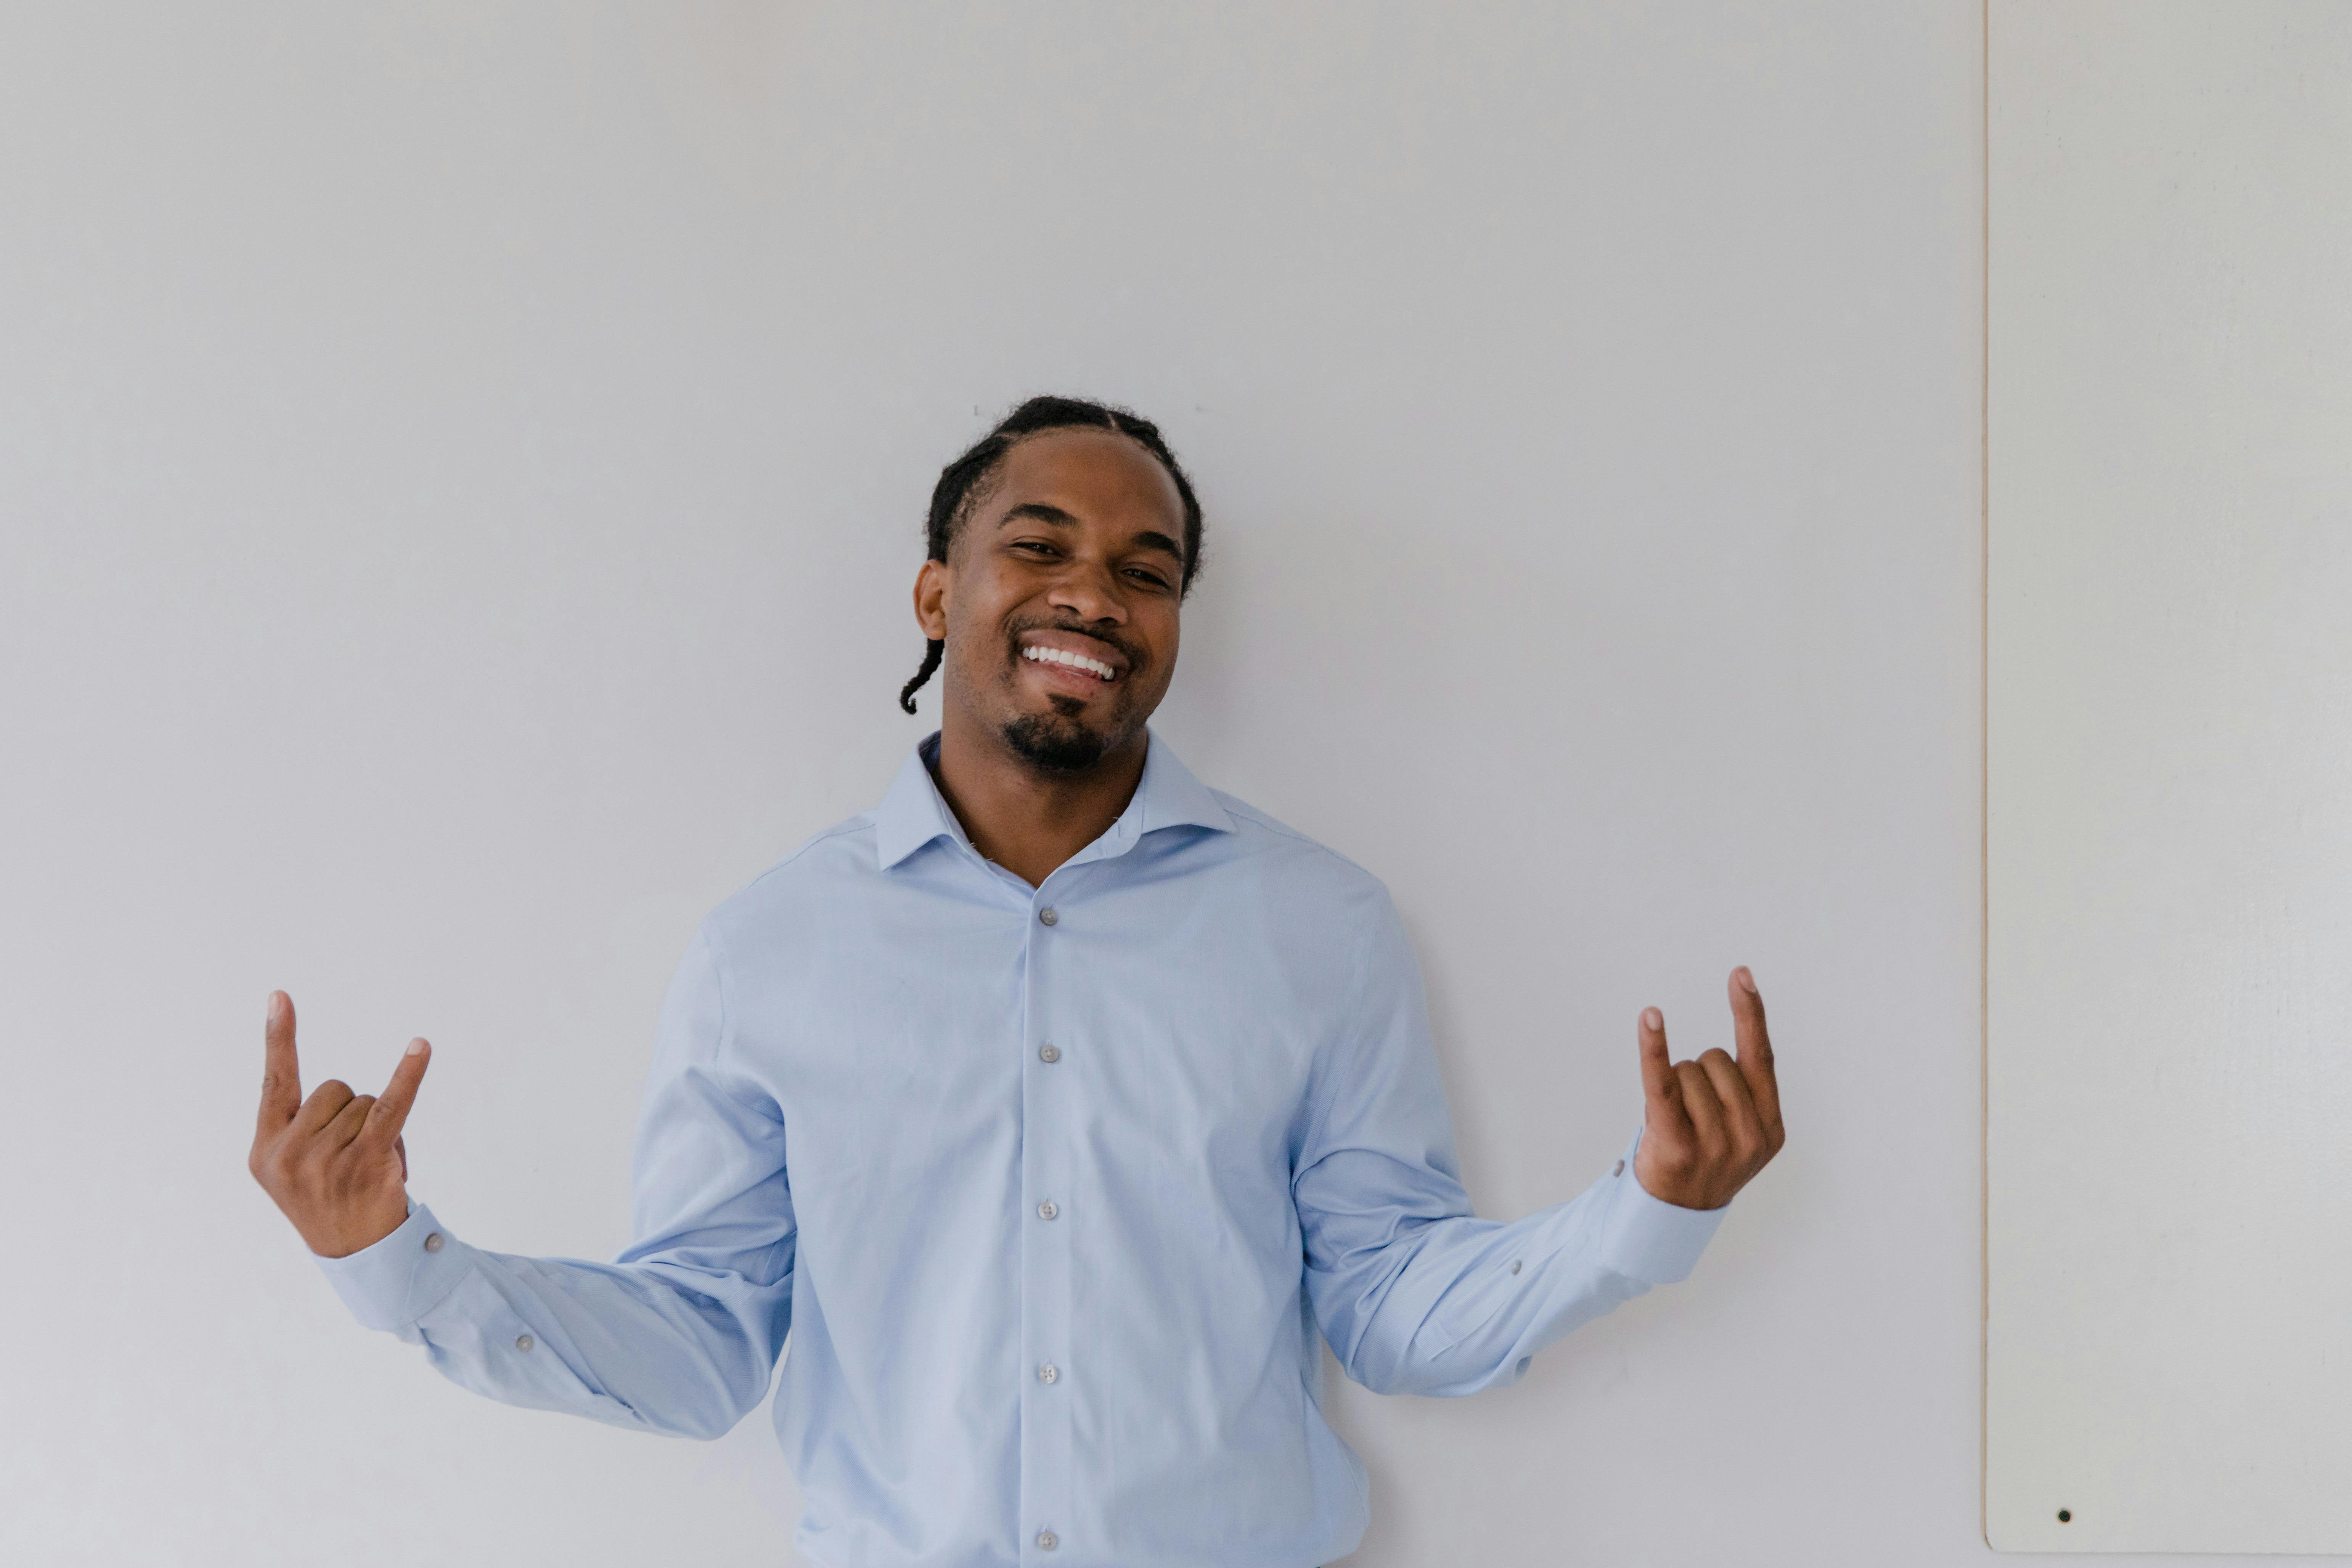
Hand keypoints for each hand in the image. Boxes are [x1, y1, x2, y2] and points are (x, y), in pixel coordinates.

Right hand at [248, 991, 431, 1257]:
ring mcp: (323, 1161)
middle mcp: (287, 1154)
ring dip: (376, 1126)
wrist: (358, 1253)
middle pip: (334, 1089)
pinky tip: (420, 1047)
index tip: (280, 996)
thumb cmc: (331, 1199)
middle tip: (351, 1156)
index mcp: (265, 1150)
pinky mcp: (363, 1163)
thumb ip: (303, 1126)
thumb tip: (343, 1094)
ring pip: (364, 1102)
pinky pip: (389, 1107)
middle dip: (351, 1112)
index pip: (274, 1083)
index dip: (279, 1038)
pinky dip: (407, 1075)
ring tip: (369, 1167)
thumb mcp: (296, 1168)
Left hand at [1632, 966, 1784, 1209]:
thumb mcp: (1739, 1131)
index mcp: (1770, 1128)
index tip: (1740, 974)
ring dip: (1674, 1083)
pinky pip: (1662, 1082)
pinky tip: (1651, 1018)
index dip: (1750, 1013)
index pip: (1761, 1057)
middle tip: (1691, 1112)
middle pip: (1716, 1060)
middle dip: (1697, 1072)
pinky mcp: (1676, 1144)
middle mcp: (1748, 1136)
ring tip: (1677, 1122)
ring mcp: (1715, 1144)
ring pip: (1687, 1070)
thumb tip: (1748, 1016)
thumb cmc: (1703, 1157)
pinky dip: (1654, 1047)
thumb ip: (1744, 1088)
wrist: (1674, 1215)